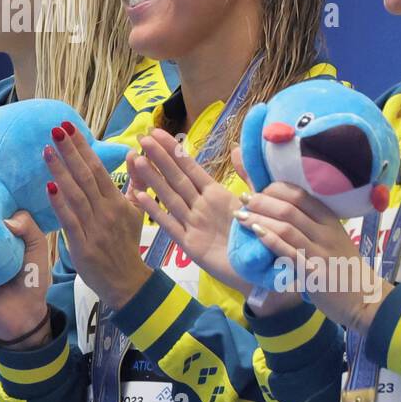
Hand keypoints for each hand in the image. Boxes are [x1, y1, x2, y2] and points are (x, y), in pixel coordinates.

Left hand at [44, 121, 150, 311]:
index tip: (70, 127)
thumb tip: (134, 153)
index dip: (83, 147)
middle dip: (70, 151)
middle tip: (56, 129)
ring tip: (47, 150)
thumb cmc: (127, 244)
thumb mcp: (137, 210)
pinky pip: (70, 220)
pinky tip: (49, 185)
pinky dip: (60, 203)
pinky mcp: (83, 246)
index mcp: (118, 202)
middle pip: (86, 176)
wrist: (127, 282)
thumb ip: (137, 182)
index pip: (98, 168)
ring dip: (61, 171)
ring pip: (76, 194)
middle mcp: (107, 212)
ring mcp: (95, 229)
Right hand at [126, 130, 301, 316]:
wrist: (263, 268)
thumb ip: (246, 174)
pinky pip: (170, 225)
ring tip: (137, 161)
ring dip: (153, 179)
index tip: (157, 133)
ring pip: (169, 197)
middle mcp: (200, 206)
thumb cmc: (259, 235)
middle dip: (159, 158)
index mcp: (216, 194)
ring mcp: (193, 225)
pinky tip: (139, 197)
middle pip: (176, 178)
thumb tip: (235, 147)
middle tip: (142, 139)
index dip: (174, 150)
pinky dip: (155, 211)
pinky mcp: (190, 244)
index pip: (190, 167)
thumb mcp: (257, 200)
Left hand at [239, 182, 389, 332]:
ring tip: (240, 215)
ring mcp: (320, 252)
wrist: (365, 300)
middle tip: (243, 199)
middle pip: (289, 207)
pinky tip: (255, 232)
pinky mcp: (313, 272)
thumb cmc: (343, 268)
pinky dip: (270, 240)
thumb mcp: (332, 239)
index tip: (258, 189)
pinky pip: (288, 252)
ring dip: (259, 218)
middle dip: (262, 200)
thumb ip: (311, 225)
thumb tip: (281, 210)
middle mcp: (325, 232)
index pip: (300, 195)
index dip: (275, 189)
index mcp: (330, 220)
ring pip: (286, 227)